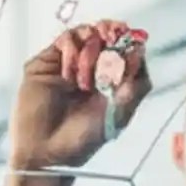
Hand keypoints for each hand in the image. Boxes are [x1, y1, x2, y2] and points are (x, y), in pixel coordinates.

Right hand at [8, 19, 151, 170]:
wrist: (45, 153)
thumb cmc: (81, 141)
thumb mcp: (119, 115)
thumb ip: (135, 86)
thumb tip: (140, 53)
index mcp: (113, 82)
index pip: (127, 50)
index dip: (130, 42)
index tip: (129, 45)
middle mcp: (93, 70)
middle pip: (108, 35)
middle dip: (112, 33)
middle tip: (110, 38)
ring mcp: (70, 64)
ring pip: (87, 33)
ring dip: (90, 48)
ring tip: (84, 79)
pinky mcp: (48, 62)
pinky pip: (65, 40)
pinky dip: (72, 50)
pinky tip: (69, 75)